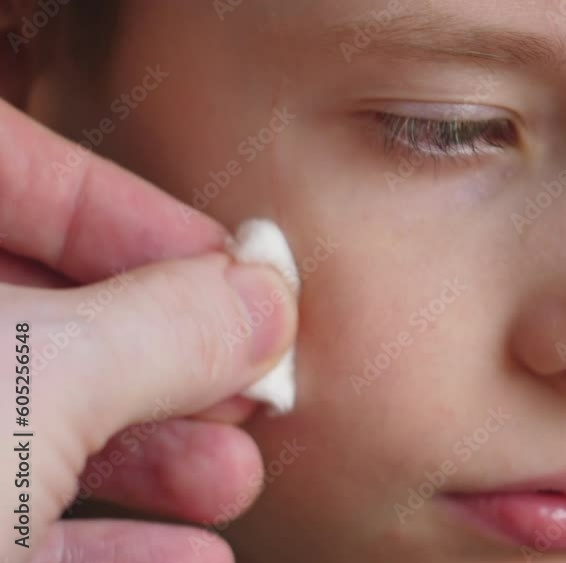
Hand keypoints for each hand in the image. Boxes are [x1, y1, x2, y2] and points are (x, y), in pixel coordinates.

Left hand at [0, 100, 296, 561]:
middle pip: (42, 304)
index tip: (224, 259)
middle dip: (162, 346)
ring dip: (156, 448)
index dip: (122, 206)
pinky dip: (111, 536)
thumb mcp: (37, 380)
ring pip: (37, 419)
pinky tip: (185, 552)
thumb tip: (262, 301)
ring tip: (231, 474)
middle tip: (245, 372)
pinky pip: (18, 521)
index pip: (3, 165)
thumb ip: (162, 328)